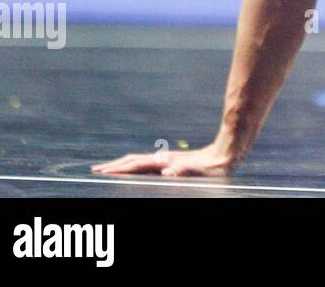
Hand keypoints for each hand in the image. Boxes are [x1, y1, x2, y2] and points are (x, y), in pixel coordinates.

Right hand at [92, 142, 237, 177]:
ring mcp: (169, 159)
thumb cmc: (216, 166)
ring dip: (123, 165)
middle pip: (133, 161)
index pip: (136, 165)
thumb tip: (169, 170)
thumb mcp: (202, 170)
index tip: (101, 173)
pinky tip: (135, 170)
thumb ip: (186, 170)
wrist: (229, 151)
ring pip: (140, 161)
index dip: (118, 169)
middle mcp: (165, 159)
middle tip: (95, 170)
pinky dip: (135, 166)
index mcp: (166, 161)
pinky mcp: (174, 162)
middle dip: (114, 166)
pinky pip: (148, 164)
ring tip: (110, 169)